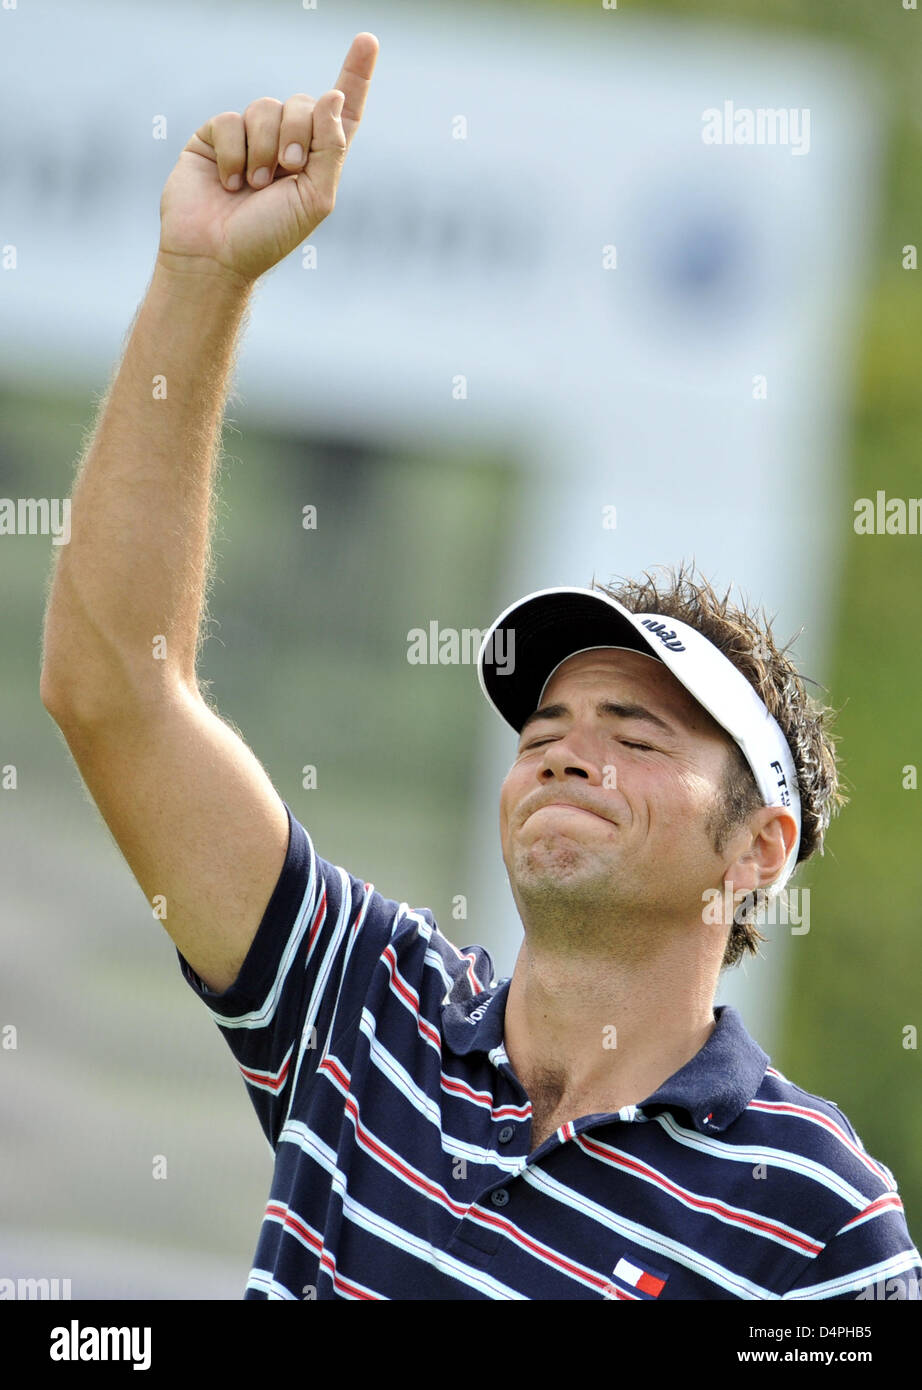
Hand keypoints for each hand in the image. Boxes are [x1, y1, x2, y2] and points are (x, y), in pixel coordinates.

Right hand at [158, 31, 378, 284]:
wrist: (215, 257)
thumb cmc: (268, 237)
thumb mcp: (315, 198)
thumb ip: (330, 147)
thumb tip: (333, 95)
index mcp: (317, 161)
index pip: (341, 114)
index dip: (355, 76)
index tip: (368, 40)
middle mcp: (285, 144)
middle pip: (303, 104)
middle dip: (297, 135)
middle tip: (286, 172)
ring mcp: (249, 138)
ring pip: (266, 107)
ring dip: (263, 150)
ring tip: (253, 187)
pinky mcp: (215, 137)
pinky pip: (231, 120)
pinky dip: (233, 153)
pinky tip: (228, 182)